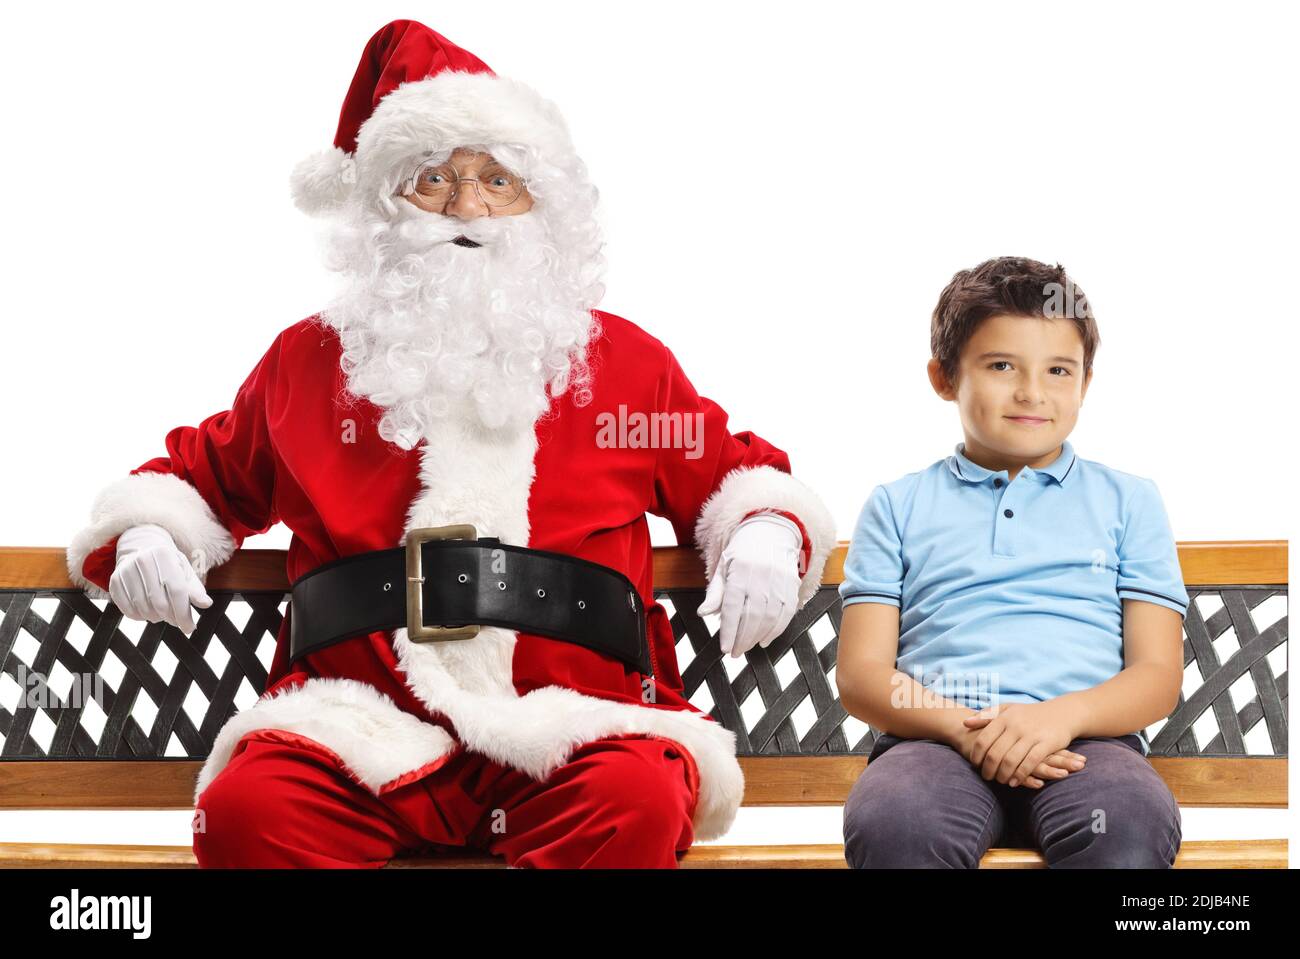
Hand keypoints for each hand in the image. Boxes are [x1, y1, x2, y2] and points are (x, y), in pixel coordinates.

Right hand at [109, 524, 212, 636]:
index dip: (184, 613)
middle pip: (160, 603)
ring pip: (143, 609)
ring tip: (162, 614)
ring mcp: (126, 571)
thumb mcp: (185, 571)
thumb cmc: (169, 565)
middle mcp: (143, 560)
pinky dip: (140, 617)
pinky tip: (147, 613)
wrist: (142, 549)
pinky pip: (128, 610)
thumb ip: (195, 589)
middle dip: (171, 618)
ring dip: (156, 618)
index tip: (189, 628)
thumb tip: (206, 604)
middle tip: (177, 622)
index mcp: (164, 555)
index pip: (177, 591)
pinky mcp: (114, 581)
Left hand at [697, 512, 801, 657]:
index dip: (729, 631)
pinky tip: (765, 639)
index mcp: (739, 571)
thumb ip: (715, 593)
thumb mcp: (723, 568)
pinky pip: (786, 613)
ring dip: (757, 637)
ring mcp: (778, 581)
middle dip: (742, 639)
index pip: (732, 607)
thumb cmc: (742, 553)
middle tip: (735, 652)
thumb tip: (703, 613)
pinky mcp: (792, 585)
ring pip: (769, 617)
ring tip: (747, 647)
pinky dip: (776, 630)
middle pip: (751, 616)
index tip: (725, 649)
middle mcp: (760, 576)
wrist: (770, 532)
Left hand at [960, 701, 1080, 786]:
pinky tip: (1015, 782)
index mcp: (1004, 717)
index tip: (975, 764)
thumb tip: (965, 723)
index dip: (977, 754)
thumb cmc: (1030, 714)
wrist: (1062, 713)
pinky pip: (1030, 763)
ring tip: (1000, 781)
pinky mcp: (1046, 744)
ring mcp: (1031, 735)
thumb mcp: (1008, 709)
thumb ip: (986, 716)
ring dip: (1003, 774)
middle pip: (995, 753)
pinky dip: (1020, 775)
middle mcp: (1016, 725)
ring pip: (1011, 760)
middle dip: (989, 768)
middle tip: (986, 776)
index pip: (984, 739)